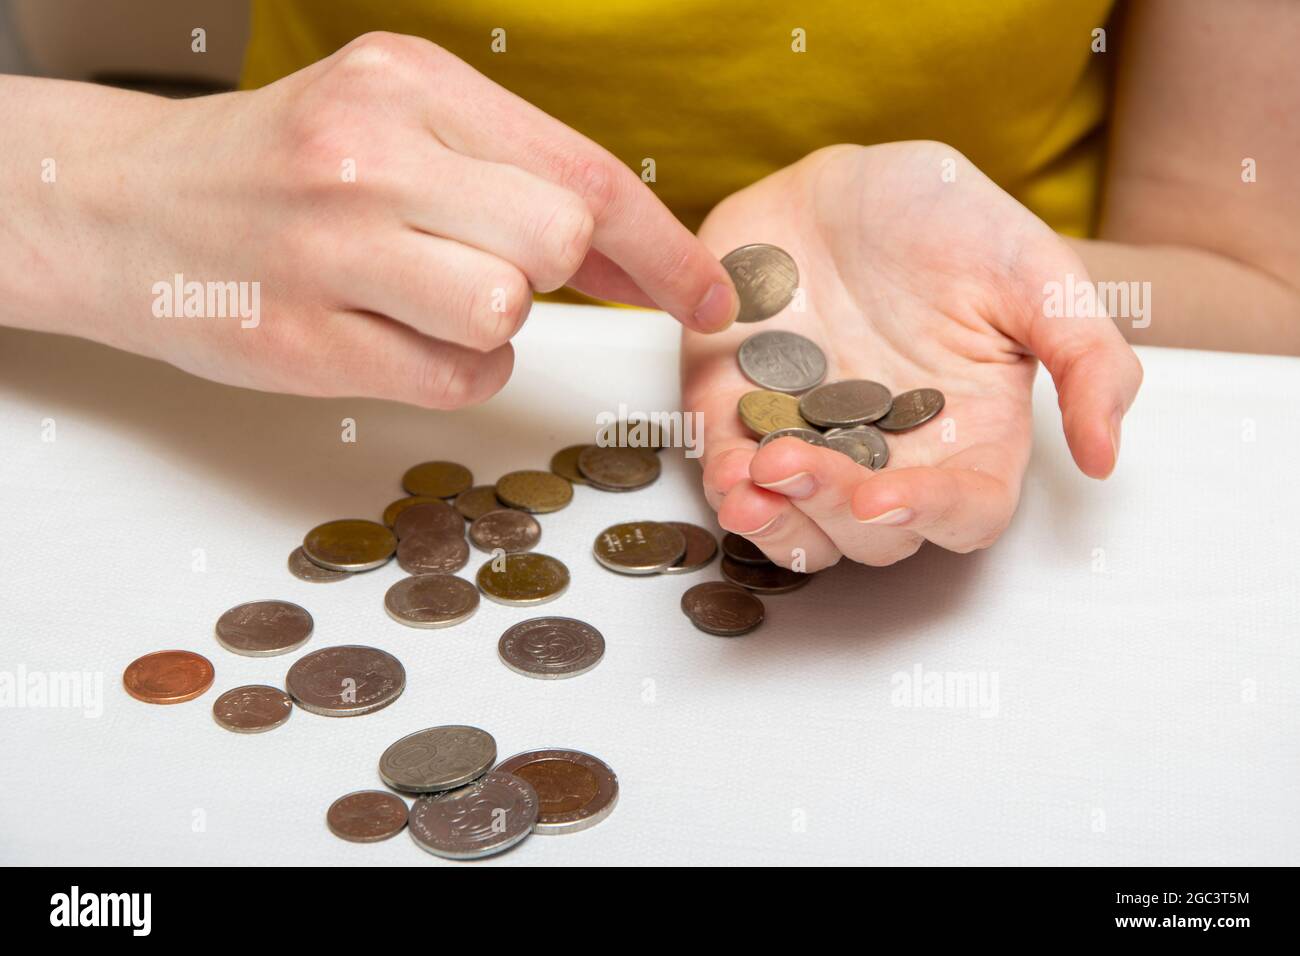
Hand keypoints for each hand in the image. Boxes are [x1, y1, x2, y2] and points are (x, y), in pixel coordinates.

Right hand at [2, 32, 736, 406]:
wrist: (121, 208)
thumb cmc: (277, 171)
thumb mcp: (396, 129)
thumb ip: (519, 182)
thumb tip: (644, 263)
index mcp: (407, 83)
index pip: (583, 170)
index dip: (664, 246)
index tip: (708, 296)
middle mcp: (371, 152)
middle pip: (556, 237)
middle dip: (553, 271)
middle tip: (492, 264)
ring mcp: (332, 247)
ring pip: (506, 310)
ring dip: (495, 322)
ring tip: (424, 296)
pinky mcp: (307, 338)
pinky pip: (455, 375)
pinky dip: (453, 369)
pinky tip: (393, 334)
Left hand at [682, 143, 1142, 569]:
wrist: (833, 181)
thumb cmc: (943, 218)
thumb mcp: (1034, 269)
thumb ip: (1085, 356)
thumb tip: (1105, 459)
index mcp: (970, 432)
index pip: (964, 511)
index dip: (930, 516)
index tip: (888, 496)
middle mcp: (892, 454)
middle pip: (873, 535)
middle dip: (835, 509)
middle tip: (796, 461)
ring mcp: (816, 444)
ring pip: (805, 530)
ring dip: (779, 521)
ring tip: (754, 479)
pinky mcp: (745, 424)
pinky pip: (736, 483)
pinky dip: (728, 488)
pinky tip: (725, 472)